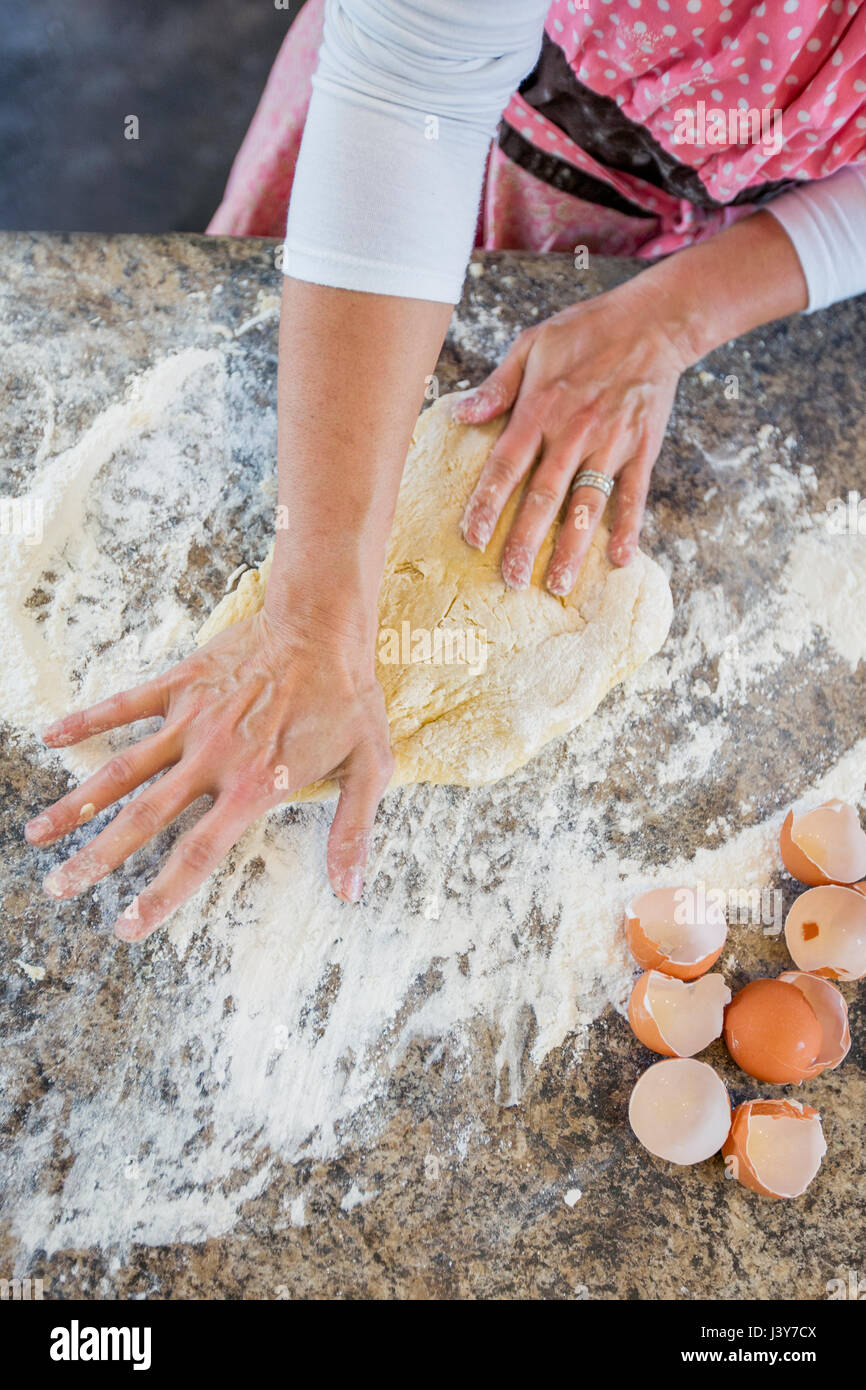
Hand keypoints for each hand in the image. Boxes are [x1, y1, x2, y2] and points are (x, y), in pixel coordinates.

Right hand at [24, 609, 393, 940]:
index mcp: (253, 788)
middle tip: (58, 889)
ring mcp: (191, 721)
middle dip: (98, 859)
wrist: (323, 623)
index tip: (128, 927)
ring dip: (78, 803)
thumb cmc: (348, 695)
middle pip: (142, 821)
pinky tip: (50, 737)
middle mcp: (212, 760)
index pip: (196, 855)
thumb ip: (352, 830)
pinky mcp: (182, 683)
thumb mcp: (369, 767)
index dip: (161, 895)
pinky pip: (126, 704)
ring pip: (122, 770)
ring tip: (37, 835)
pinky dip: (87, 720)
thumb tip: (351, 890)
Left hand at [453, 276, 688, 594]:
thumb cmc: (586, 332)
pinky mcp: (641, 450)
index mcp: (540, 410)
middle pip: (543, 497)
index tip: (472, 538)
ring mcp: (610, 444)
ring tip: (557, 584)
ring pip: (586, 504)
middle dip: (524, 541)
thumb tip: (460, 414)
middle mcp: (573, 433)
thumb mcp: (532, 344)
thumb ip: (498, 386)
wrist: (653, 322)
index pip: (505, 467)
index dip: (487, 505)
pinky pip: (633, 495)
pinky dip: (627, 527)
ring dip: (571, 547)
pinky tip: (619, 559)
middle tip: (510, 580)